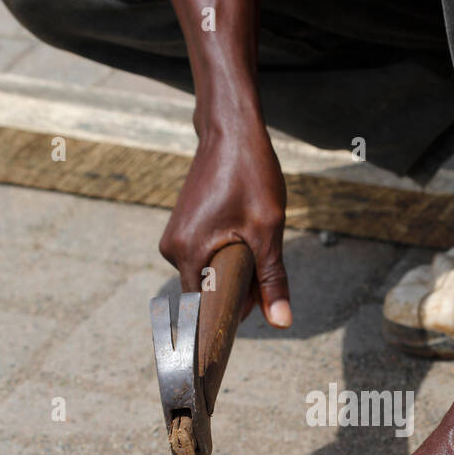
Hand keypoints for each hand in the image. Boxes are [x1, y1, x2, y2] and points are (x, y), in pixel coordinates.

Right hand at [159, 122, 290, 326]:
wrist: (230, 131)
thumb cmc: (250, 175)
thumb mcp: (268, 231)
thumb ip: (272, 280)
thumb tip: (281, 322)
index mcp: (188, 254)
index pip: (203, 311)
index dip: (229, 319)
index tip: (250, 318)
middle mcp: (172, 250)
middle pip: (208, 293)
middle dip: (238, 291)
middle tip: (263, 264)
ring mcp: (174, 239)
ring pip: (209, 275)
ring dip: (234, 272)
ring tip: (251, 238)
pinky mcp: (182, 229)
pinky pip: (205, 258)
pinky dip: (226, 257)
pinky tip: (242, 233)